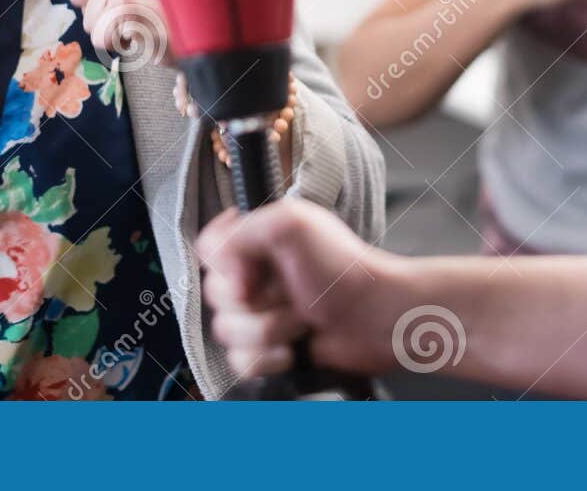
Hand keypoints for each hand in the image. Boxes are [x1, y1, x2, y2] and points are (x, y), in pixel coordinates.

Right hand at [196, 197, 400, 379]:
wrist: (377, 319)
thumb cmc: (344, 269)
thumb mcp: (292, 225)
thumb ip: (242, 230)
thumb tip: (220, 270)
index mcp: (257, 242)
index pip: (209, 251)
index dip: (225, 266)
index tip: (251, 273)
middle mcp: (256, 277)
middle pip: (215, 297)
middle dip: (255, 303)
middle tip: (290, 294)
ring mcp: (261, 315)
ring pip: (227, 332)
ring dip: (267, 331)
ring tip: (301, 321)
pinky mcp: (268, 351)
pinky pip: (240, 362)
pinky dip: (267, 360)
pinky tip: (292, 351)